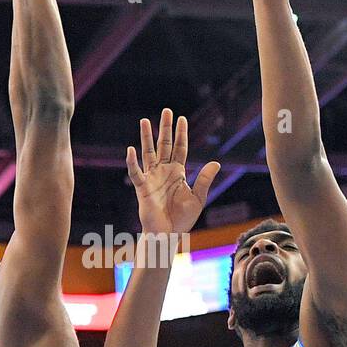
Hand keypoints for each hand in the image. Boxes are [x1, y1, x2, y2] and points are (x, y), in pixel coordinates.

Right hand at [126, 109, 219, 237]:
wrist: (168, 234)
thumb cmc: (182, 219)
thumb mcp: (198, 198)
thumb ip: (204, 180)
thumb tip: (216, 163)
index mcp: (177, 172)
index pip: (179, 148)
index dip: (181, 134)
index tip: (182, 119)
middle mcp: (164, 171)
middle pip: (164, 145)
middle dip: (165, 128)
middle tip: (166, 111)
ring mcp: (152, 178)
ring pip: (148, 153)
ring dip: (146, 137)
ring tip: (145, 121)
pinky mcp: (142, 188)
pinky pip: (136, 173)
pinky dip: (132, 162)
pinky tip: (131, 149)